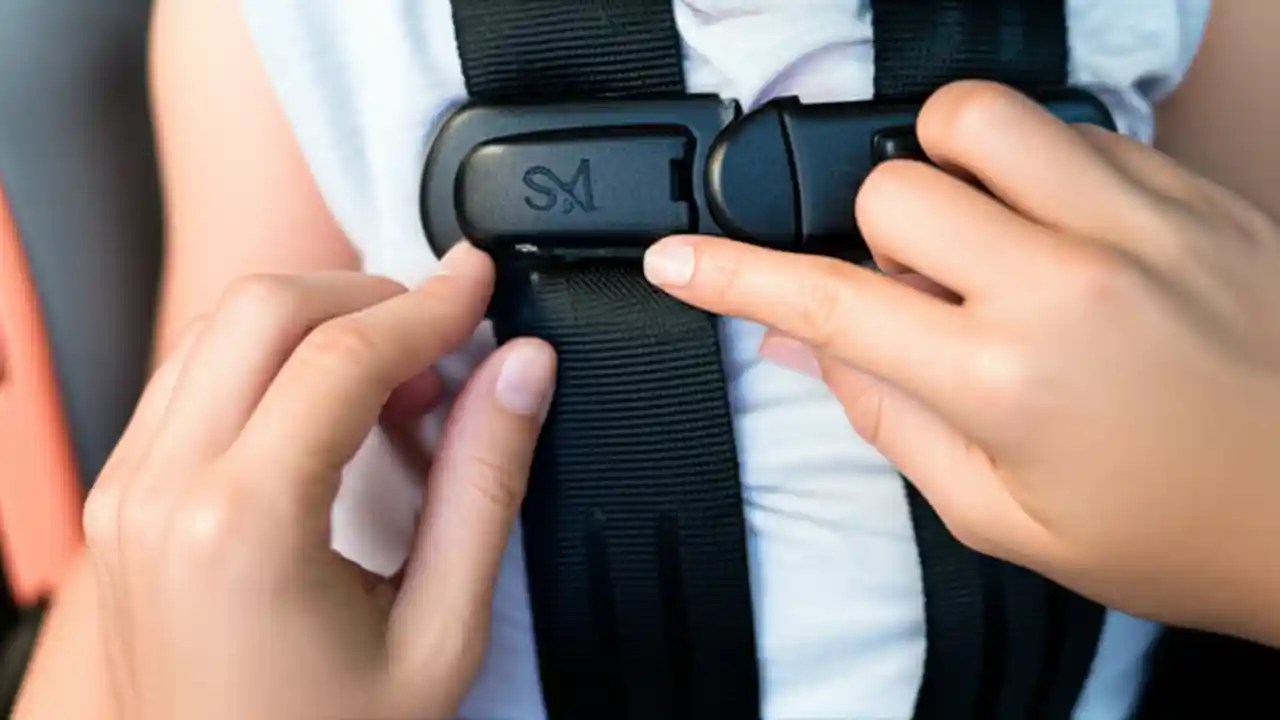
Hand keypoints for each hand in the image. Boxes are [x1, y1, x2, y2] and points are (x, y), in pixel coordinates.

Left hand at [83, 244, 556, 718]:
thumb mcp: (439, 632)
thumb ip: (485, 486)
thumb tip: (520, 374)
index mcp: (242, 525)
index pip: (342, 354)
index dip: (428, 304)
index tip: (478, 281)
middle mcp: (162, 493)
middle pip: (263, 308)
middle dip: (367, 295)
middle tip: (444, 336)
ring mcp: (127, 494)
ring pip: (217, 330)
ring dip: (316, 324)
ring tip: (397, 384)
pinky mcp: (122, 502)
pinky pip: (189, 379)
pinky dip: (267, 364)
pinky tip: (330, 411)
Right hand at [643, 81, 1279, 645]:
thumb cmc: (1177, 530)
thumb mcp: (1003, 517)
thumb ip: (886, 418)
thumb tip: (802, 346)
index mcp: (1006, 380)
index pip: (827, 302)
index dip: (732, 278)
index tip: (680, 260)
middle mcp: (1066, 280)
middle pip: (891, 187)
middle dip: (874, 238)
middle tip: (916, 292)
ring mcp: (1134, 220)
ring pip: (976, 115)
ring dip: (945, 165)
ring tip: (975, 229)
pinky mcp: (1184, 188)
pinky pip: (1069, 128)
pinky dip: (1033, 168)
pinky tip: (1057, 231)